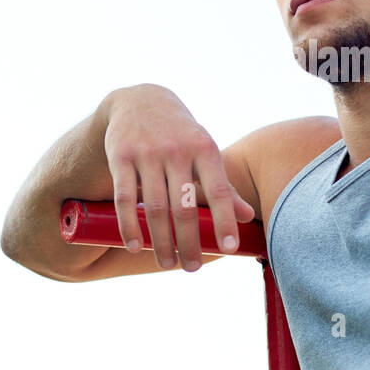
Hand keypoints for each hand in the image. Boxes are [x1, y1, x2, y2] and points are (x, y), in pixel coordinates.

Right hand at [100, 85, 254, 270]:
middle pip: (184, 207)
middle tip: (192, 268)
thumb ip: (224, 185)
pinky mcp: (120, 156)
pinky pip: (124, 198)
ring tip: (167, 263)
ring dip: (161, 241)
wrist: (139, 101)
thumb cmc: (181, 135)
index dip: (224, 221)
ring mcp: (147, 153)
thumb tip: (248, 217)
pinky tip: (135, 246)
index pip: (219, 190)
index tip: (228, 248)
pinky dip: (129, 225)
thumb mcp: (205, 152)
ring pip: (155, 207)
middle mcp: (177, 150)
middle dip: (189, 242)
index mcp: (205, 149)